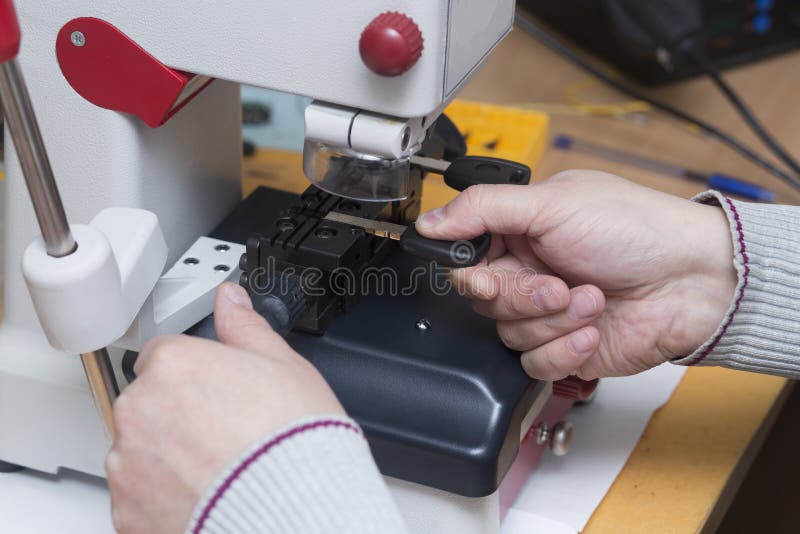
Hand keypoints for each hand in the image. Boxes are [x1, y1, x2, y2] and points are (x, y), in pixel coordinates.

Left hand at [107, 282, 343, 533]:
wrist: (293, 509)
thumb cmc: (291, 440)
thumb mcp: (283, 365)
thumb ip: (245, 327)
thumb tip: (231, 298)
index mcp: (174, 365)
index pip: (166, 354)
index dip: (197, 372)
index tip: (216, 390)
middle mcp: (140, 410)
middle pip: (150, 401)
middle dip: (179, 413)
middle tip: (223, 430)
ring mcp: (129, 463)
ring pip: (141, 449)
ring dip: (168, 455)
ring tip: (218, 468)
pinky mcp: (128, 511)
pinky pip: (139, 494)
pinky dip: (163, 495)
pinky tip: (204, 493)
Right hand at [416, 171, 736, 379]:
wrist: (691, 280)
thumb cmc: (635, 230)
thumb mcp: (552, 203)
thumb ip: (483, 209)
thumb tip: (430, 222)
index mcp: (518, 233)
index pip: (465, 261)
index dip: (471, 274)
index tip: (487, 274)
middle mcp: (527, 274)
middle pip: (484, 302)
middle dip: (523, 296)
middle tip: (558, 283)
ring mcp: (545, 314)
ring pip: (508, 334)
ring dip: (553, 320)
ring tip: (592, 298)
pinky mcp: (563, 350)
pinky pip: (534, 363)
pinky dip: (564, 349)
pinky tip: (593, 329)